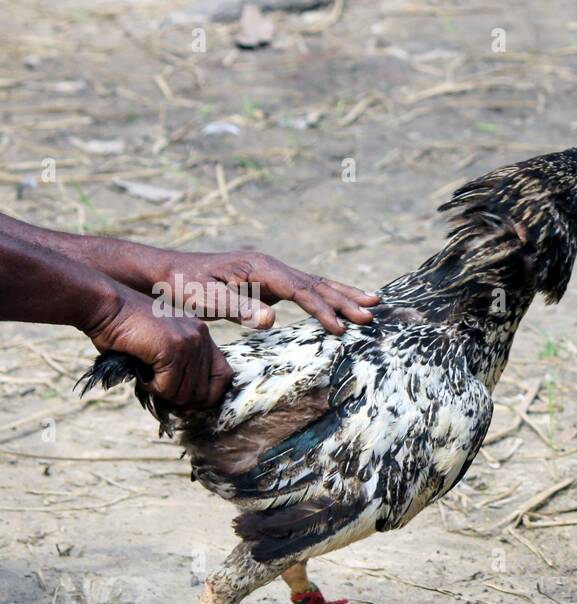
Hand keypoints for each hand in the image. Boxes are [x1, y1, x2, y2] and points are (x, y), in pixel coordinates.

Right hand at [85, 289, 232, 409]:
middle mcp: (201, 338)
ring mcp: (189, 342)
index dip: (209, 395)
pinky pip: (168, 387)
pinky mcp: (173, 349)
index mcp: (201, 336)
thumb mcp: (161, 346)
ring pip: (185, 392)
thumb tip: (187, 403)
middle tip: (160, 391)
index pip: (224, 376)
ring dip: (162, 392)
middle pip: (205, 390)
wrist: (105, 306)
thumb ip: (179, 367)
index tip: (188, 401)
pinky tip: (140, 373)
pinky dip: (151, 387)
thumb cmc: (124, 329)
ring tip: (146, 376)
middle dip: (181, 399)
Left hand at [157, 250, 378, 333]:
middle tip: (371, 315)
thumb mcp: (206, 299)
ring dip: (343, 295)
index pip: (301, 290)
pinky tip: (341, 302)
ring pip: (316, 283)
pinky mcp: (270, 281)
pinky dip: (327, 296)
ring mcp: (272, 272)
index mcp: (261, 268)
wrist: (168, 272)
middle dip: (345, 300)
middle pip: (317, 283)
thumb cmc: (183, 287)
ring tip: (372, 302)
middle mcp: (271, 265)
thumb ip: (238, 308)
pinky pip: (306, 288)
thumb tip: (271, 320)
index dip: (322, 310)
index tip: (340, 328)